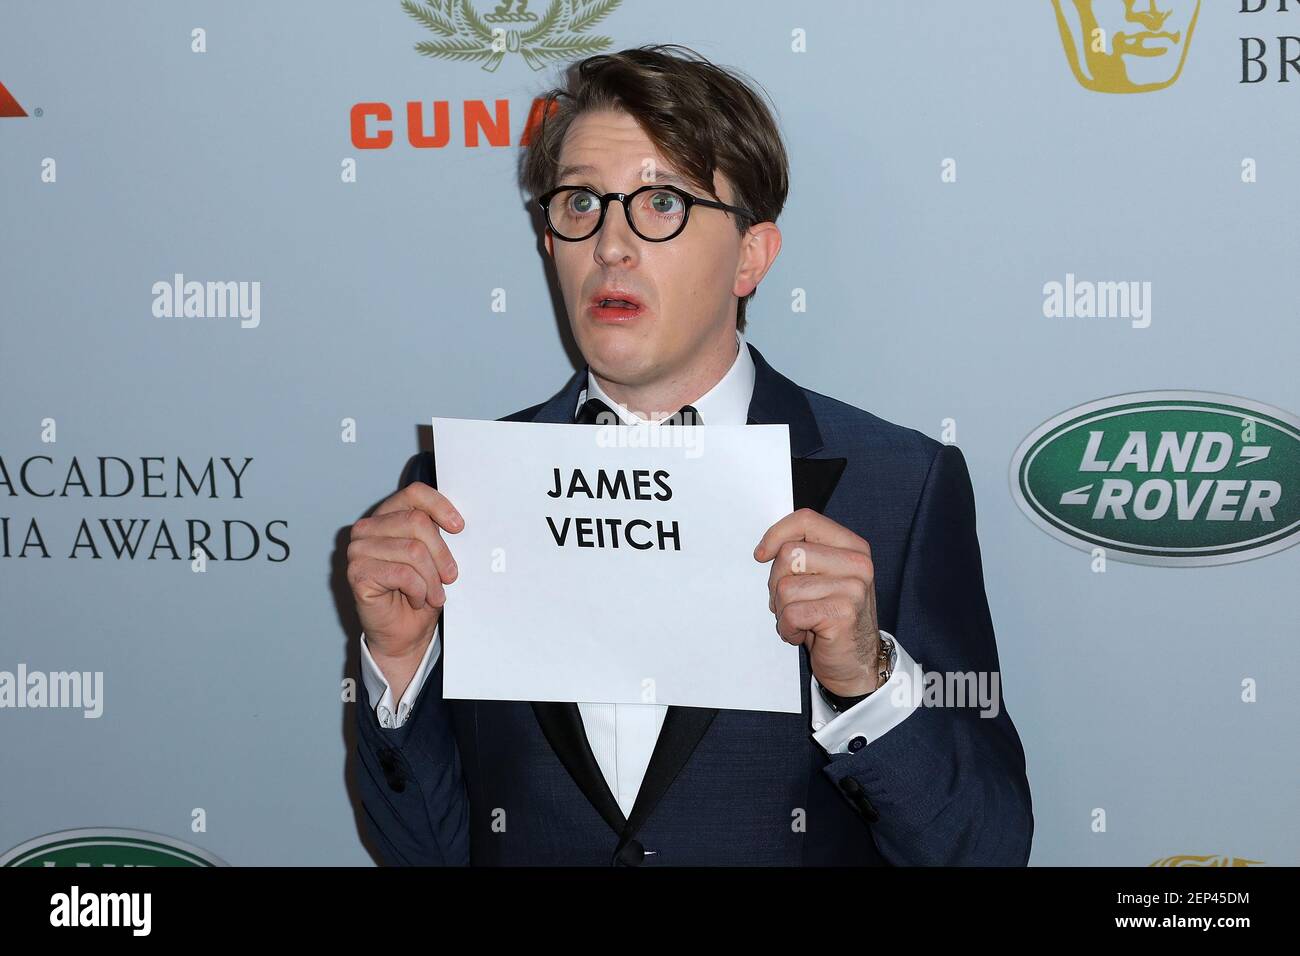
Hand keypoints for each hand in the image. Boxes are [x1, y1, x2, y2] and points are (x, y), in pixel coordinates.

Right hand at [347, 482, 463, 670]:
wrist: (405, 632)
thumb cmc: (420, 593)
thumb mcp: (435, 557)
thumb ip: (439, 534)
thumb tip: (459, 522)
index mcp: (388, 515)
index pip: (414, 493)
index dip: (440, 506)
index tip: (459, 527)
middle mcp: (368, 528)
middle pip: (417, 522)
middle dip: (441, 554)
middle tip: (450, 577)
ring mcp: (358, 549)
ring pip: (413, 550)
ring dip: (432, 579)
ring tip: (434, 594)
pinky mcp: (357, 572)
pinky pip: (402, 574)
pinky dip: (419, 590)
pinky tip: (416, 599)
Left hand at [754, 508, 881, 696]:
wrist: (856, 663)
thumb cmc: (830, 618)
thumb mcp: (821, 578)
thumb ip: (803, 555)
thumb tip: (765, 549)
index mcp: (852, 546)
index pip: (806, 520)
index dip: (776, 534)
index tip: (761, 555)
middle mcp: (858, 562)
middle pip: (789, 554)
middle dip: (777, 583)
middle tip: (790, 603)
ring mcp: (854, 587)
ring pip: (786, 587)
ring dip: (782, 610)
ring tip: (802, 621)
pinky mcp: (843, 613)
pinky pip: (791, 613)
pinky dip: (788, 629)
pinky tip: (804, 634)